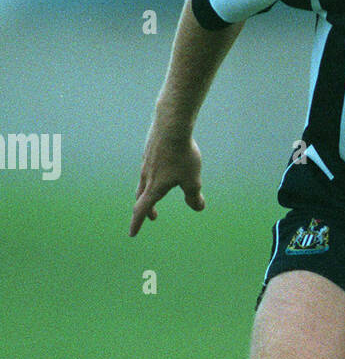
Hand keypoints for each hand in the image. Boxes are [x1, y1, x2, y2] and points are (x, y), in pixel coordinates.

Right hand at [129, 120, 204, 236]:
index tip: (132, 234)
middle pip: (141, 197)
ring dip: (149, 192)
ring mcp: (146, 162)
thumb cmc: (182, 154)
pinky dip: (153, 175)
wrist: (171, 124)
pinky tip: (162, 168)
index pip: (142, 210)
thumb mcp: (193, 180)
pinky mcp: (150, 151)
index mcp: (154, 187)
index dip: (137, 224)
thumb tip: (197, 207)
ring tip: (158, 192)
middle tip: (153, 217)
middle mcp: (146, 176)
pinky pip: (149, 167)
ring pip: (144, 182)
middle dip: (146, 210)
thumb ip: (194, 196)